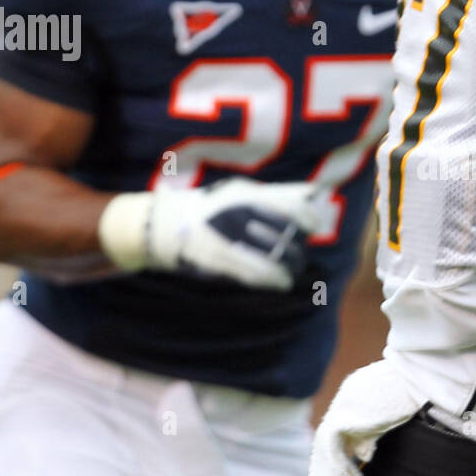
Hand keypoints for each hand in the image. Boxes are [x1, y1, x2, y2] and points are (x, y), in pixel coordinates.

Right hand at [98, 177, 324, 288]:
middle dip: (296, 247)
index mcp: (244, 193)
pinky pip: (251, 272)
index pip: (288, 203)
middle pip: (283, 233)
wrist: (160, 225)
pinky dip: (270, 278)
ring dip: (287, 268)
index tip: (315, 226)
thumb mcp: (237, 192)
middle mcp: (237, 212)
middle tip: (301, 256)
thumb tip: (311, 195)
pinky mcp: (216, 258)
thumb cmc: (207, 208)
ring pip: (270, 256)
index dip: (307, 217)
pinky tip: (280, 282)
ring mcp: (226, 236)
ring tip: (291, 275)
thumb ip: (273, 195)